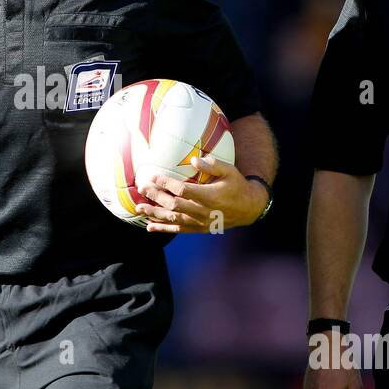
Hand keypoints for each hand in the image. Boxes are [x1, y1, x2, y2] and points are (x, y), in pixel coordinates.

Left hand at [137, 157, 267, 232]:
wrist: (249, 208)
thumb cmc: (237, 185)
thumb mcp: (230, 171)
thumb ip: (213, 165)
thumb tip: (193, 159)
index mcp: (209, 196)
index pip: (183, 190)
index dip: (167, 184)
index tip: (154, 176)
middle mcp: (203, 211)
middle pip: (174, 204)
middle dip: (156, 196)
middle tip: (142, 188)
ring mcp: (200, 222)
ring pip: (174, 219)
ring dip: (155, 214)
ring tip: (139, 208)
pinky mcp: (199, 228)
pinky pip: (179, 229)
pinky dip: (163, 229)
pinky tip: (150, 227)